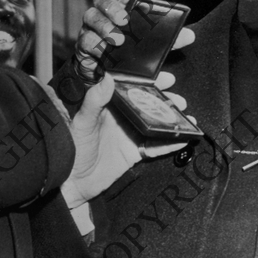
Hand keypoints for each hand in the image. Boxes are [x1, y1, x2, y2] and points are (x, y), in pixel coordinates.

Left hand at [60, 74, 187, 208]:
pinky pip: (155, 147)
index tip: (164, 77)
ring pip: (155, 124)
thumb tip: (108, 78)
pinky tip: (184, 140)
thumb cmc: (71, 147)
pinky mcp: (133, 153)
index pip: (131, 88)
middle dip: (165, 101)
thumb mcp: (82, 122)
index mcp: (108, 105)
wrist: (71, 180)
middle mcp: (121, 118)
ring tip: (186, 118)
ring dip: (171, 120)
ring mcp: (129, 134)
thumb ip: (94, 101)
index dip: (148, 81)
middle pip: (148, 105)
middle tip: (179, 100)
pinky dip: (170, 144)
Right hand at [74, 0, 194, 81]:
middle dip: (113, 7)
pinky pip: (85, 41)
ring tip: (117, 40)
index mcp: (122, 9)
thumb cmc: (130, 54)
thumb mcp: (152, 46)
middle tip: (124, 20)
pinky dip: (95, 46)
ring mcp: (91, 28)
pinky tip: (104, 53)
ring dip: (104, 27)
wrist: (108, 77)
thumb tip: (189, 36)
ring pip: (90, 17)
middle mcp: (104, 15)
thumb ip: (169, 40)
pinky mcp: (83, 47)